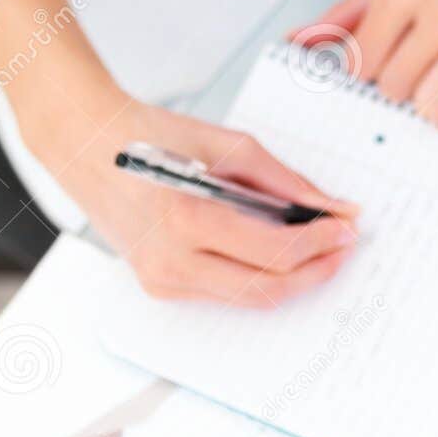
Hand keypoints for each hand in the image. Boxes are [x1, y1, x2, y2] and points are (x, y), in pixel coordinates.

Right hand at [18, 79, 357, 307]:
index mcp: (188, 218)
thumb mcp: (228, 145)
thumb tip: (334, 206)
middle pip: (265, 289)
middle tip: (343, 247)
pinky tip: (277, 254)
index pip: (273, 250)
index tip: (348, 228)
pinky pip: (222, 292)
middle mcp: (172, 261)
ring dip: (291, 278)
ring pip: (247, 299)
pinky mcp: (159, 286)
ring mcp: (162, 280)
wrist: (89, 147)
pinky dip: (256, 276)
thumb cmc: (155, 137)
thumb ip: (285, 180)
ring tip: (319, 250)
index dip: (320, 243)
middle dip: (315, 271)